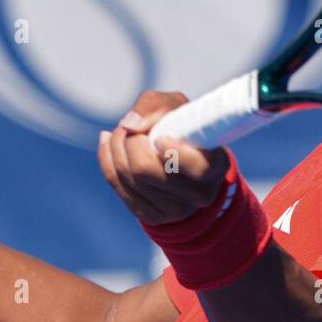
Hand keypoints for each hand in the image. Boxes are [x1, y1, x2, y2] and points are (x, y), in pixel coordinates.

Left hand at [97, 89, 229, 225]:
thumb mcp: (178, 107)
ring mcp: (173, 210)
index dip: (173, 152)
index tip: (161, 139)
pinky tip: (110, 145)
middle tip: (130, 128)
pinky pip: (115, 183)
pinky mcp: (150, 215)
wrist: (181, 163)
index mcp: (214, 166)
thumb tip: (130, 125)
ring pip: (126, 175)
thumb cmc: (182, 129)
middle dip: (128, 140)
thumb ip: (156, 105)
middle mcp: (197, 194)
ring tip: (122, 133)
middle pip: (144, 169)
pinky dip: (107, 158)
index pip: (195, 167)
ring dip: (115, 146)